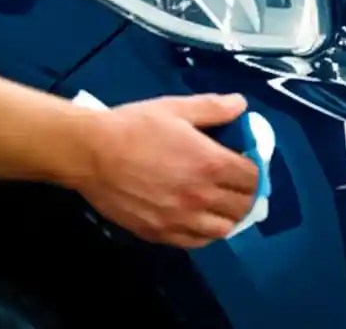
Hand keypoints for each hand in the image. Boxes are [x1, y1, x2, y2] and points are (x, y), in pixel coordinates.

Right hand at [70, 93, 259, 247]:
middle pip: (242, 206)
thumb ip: (213, 108)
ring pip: (223, 229)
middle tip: (235, 184)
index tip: (247, 165)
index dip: (254, 171)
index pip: (252, 177)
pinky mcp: (159, 233)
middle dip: (245, 194)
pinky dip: (205, 232)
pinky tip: (199, 219)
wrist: (90, 152)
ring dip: (228, 216)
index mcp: (210, 163)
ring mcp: (180, 218)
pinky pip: (196, 242)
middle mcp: (201, 195)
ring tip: (219, 204)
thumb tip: (240, 104)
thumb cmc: (134, 126)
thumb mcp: (176, 108)